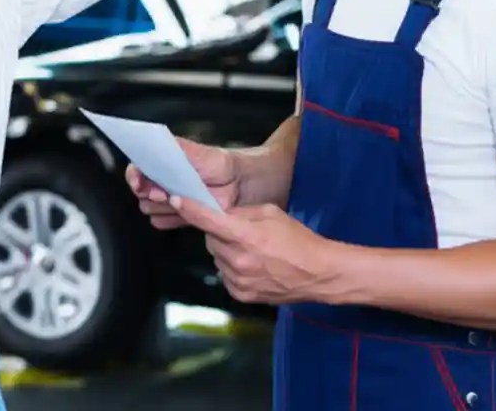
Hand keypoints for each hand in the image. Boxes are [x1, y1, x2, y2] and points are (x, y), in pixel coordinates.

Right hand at [125, 137, 238, 229]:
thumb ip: (175, 147)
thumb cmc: (218, 163)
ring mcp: (168, 199)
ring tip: (178, 200)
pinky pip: (160, 222)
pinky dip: (169, 218)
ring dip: (160, 206)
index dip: (134, 176)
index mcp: (160, 162)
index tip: (138, 181)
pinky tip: (184, 211)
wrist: (238, 184)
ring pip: (148, 208)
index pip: (135, 169)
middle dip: (148, 193)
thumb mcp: (197, 151)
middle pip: (139, 192)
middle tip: (164, 193)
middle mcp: (160, 181)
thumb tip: (153, 143)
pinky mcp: (177, 216)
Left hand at [173, 198, 343, 305]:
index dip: (189, 208)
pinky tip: (253, 265)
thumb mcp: (271, 213)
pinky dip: (232, 267)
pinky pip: (225, 274)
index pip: (207, 220)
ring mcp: (237, 280)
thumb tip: (220, 215)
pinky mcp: (240, 294)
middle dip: (219, 232)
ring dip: (227, 251)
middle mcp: (237, 260)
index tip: (176, 200)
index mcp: (245, 235)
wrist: (318, 274)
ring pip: (217, 257)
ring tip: (252, 251)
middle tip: (240, 231)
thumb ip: (241, 213)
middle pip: (210, 239)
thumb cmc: (298, 239)